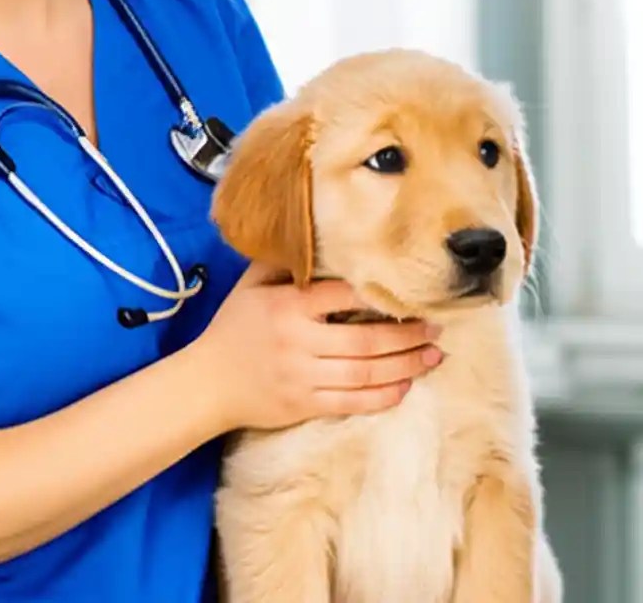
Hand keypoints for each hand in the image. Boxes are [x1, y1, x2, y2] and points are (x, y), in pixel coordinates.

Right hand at [193, 262, 443, 431]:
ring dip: (406, 365)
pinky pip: (352, 403)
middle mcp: (297, 342)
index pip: (342, 296)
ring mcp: (302, 377)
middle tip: (436, 326)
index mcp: (286, 307)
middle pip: (365, 340)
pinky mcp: (304, 405)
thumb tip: (319, 238)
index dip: (380, 295)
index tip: (410, 292)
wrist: (205, 384)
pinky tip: (406, 386)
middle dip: (407, 334)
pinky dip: (383, 396)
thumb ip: (283, 264)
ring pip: (365, 373)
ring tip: (434, 355)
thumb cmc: (232, 330)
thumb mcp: (250, 287)